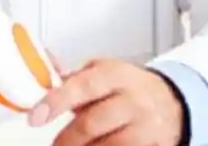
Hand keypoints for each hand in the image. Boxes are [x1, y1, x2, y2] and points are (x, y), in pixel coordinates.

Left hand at [28, 58, 184, 145]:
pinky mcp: (153, 145)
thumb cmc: (129, 88)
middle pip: (91, 123)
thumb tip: (43, 69)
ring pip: (109, 145)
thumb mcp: (103, 73)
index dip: (57, 101)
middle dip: (67, 139)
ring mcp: (145, 126)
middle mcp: (133, 100)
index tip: (36, 116)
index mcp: (116, 75)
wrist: (171, 103)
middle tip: (56, 145)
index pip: (83, 86)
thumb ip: (71, 77)